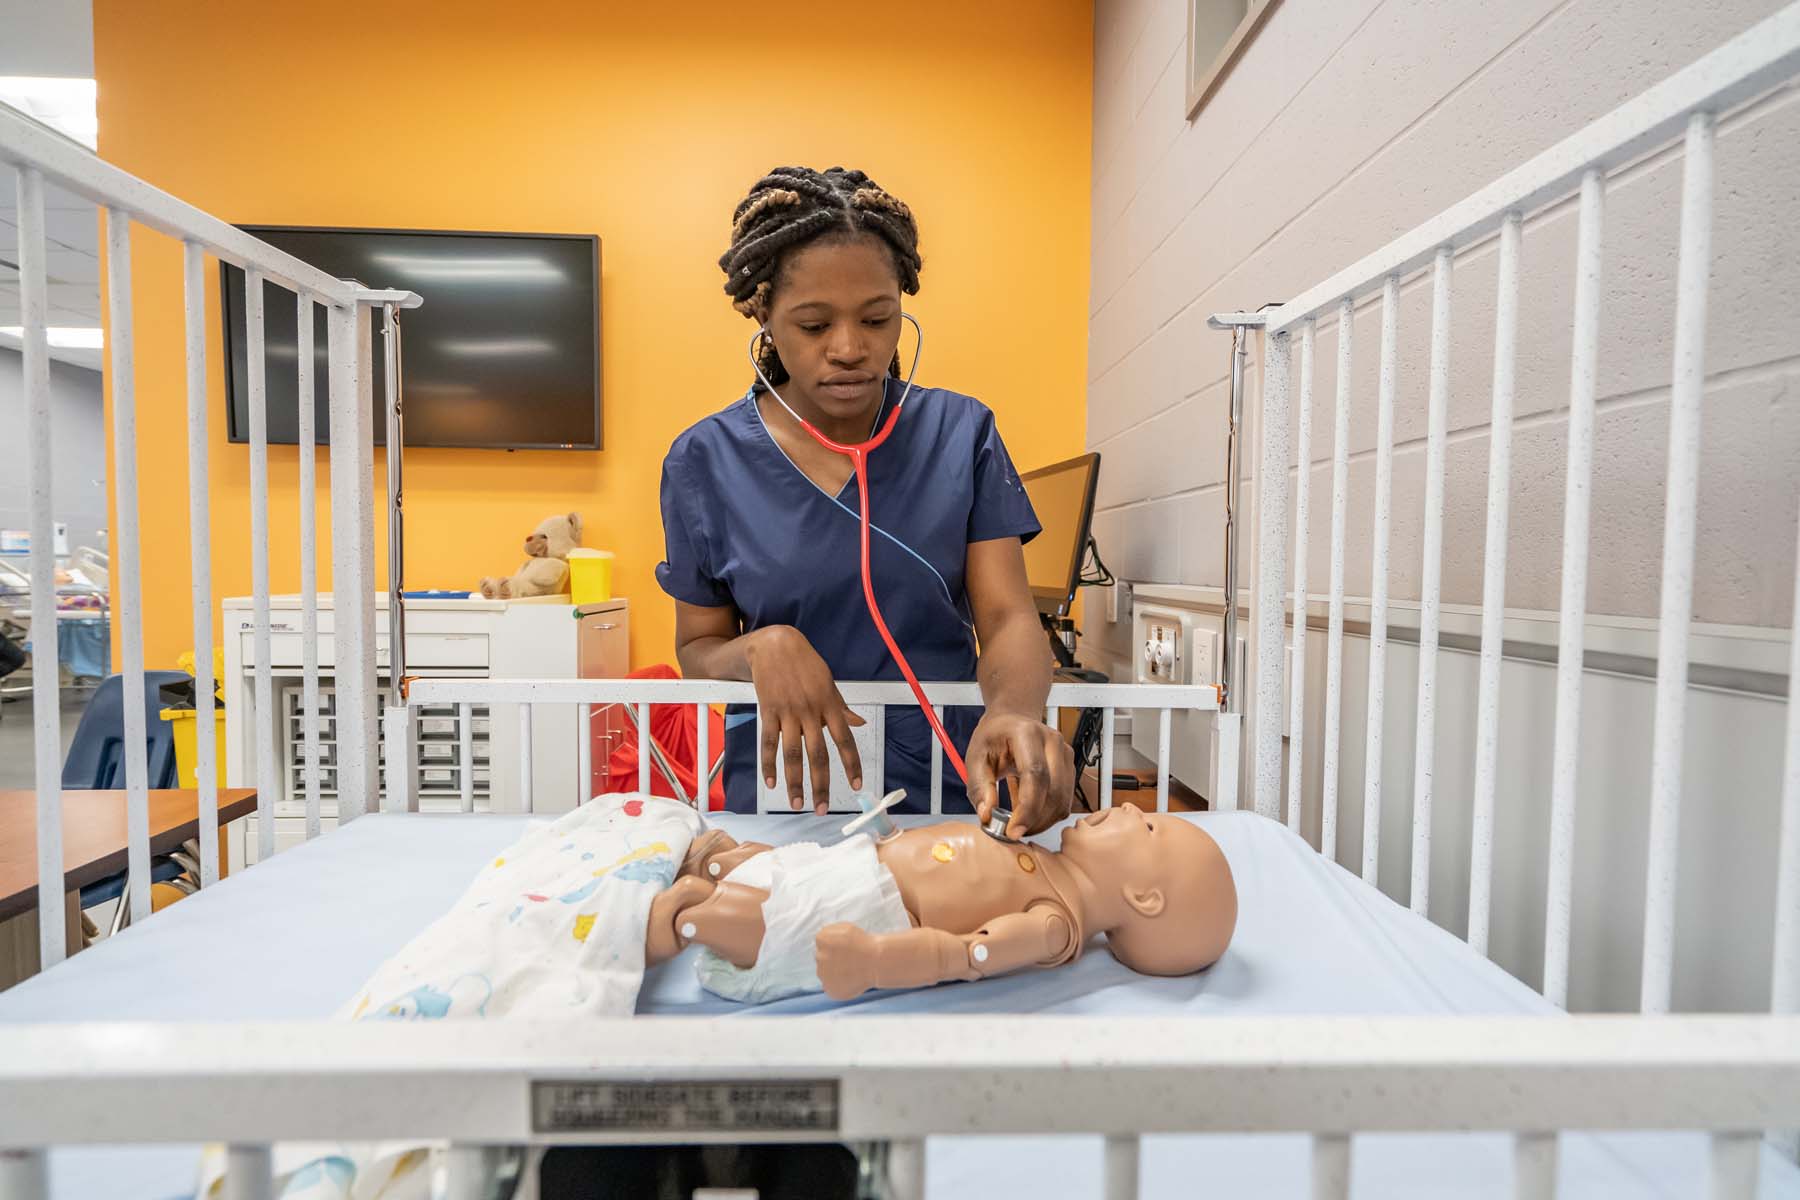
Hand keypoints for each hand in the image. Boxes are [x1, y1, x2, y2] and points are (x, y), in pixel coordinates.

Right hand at [746, 626, 864, 813]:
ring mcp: (788, 712)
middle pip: (818, 755)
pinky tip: (771, 782)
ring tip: (797, 802)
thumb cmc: (805, 663)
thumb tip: (859, 722)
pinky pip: (768, 743)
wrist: (775, 644)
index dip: (851, 764)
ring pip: (792, 754)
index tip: (856, 785)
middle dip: (821, 785)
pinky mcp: (768, 711)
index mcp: (829, 705)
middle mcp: (811, 711)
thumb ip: (841, 707)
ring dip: (795, 782)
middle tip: (821, 808)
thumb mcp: (829, 682)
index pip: (845, 740)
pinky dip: (769, 764)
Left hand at [814, 922, 878, 999]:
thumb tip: (823, 941)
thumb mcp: (845, 927)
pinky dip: (839, 985)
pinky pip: (831, 987)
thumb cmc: (864, 943)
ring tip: (851, 971)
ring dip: (834, 973)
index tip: (845, 950)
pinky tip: (850, 980)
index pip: (822, 944)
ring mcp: (823, 974)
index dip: (834, 947)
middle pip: (822, 959)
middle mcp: (819, 957)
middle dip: (833, 960)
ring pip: (826, 974)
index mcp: (822, 939)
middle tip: (848, 961)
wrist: (876, 961)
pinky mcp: (830, 989)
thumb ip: (830, 933)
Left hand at [965, 711, 1074, 838]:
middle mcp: (1053, 742)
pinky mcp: (1070, 769)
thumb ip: (979, 786)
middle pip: (1054, 792)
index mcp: (1027, 734)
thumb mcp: (975, 757)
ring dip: (1041, 821)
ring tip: (1017, 822)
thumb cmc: (995, 736)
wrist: (1012, 721)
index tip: (1013, 830)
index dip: (1027, 808)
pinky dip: (1046, 815)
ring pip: (1063, 801)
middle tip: (1012, 832)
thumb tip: (987, 815)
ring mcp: (1066, 755)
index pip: (1036, 775)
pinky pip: (1064, 801)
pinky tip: (1028, 812)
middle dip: (1034, 820)